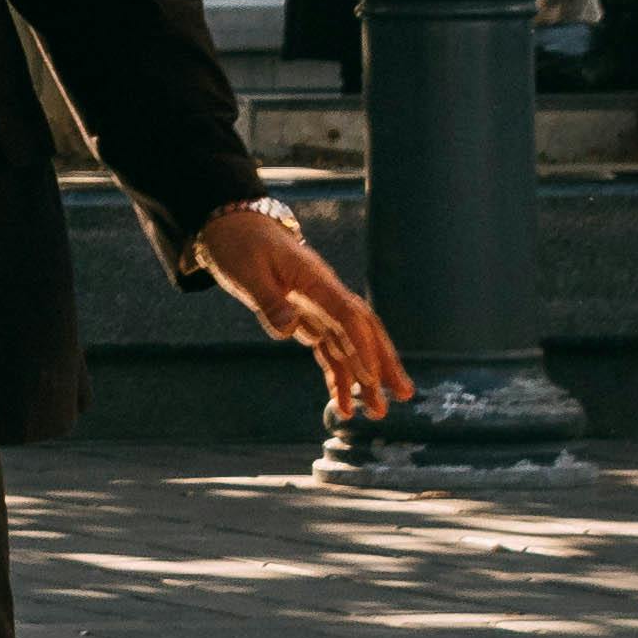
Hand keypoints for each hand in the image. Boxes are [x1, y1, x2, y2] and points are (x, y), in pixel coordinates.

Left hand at [198, 200, 407, 422]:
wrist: (234, 226)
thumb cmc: (240, 244)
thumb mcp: (246, 270)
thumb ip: (269, 300)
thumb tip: (288, 329)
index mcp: (315, 280)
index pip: (348, 315)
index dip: (362, 346)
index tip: (371, 376)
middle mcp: (325, 294)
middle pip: (363, 331)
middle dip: (383, 363)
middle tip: (403, 394)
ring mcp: (319, 307)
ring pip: (350, 346)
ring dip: (365, 378)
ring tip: (378, 411)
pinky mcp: (308, 317)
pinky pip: (329, 349)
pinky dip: (338, 375)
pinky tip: (343, 403)